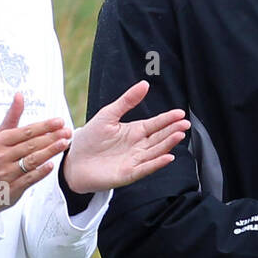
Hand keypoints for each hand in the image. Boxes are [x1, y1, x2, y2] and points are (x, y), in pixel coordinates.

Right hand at [0, 94, 70, 214]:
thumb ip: (12, 117)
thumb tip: (20, 95)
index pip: (25, 131)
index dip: (44, 126)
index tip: (60, 121)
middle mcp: (1, 156)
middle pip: (31, 145)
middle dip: (51, 137)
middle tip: (67, 132)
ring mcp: (6, 173)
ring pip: (32, 160)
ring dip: (50, 152)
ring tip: (65, 144)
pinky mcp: (12, 188)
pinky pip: (29, 179)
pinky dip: (40, 172)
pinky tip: (51, 165)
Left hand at [62, 81, 190, 194]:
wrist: (73, 161)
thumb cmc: (89, 139)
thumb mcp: (107, 115)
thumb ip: (127, 101)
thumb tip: (144, 84)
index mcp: (135, 132)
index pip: (156, 124)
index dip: (168, 119)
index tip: (180, 113)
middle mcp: (138, 146)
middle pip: (159, 137)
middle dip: (173, 131)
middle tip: (185, 124)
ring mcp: (135, 160)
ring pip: (156, 151)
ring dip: (168, 144)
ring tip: (179, 135)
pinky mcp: (128, 174)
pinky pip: (145, 168)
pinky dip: (157, 163)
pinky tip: (168, 157)